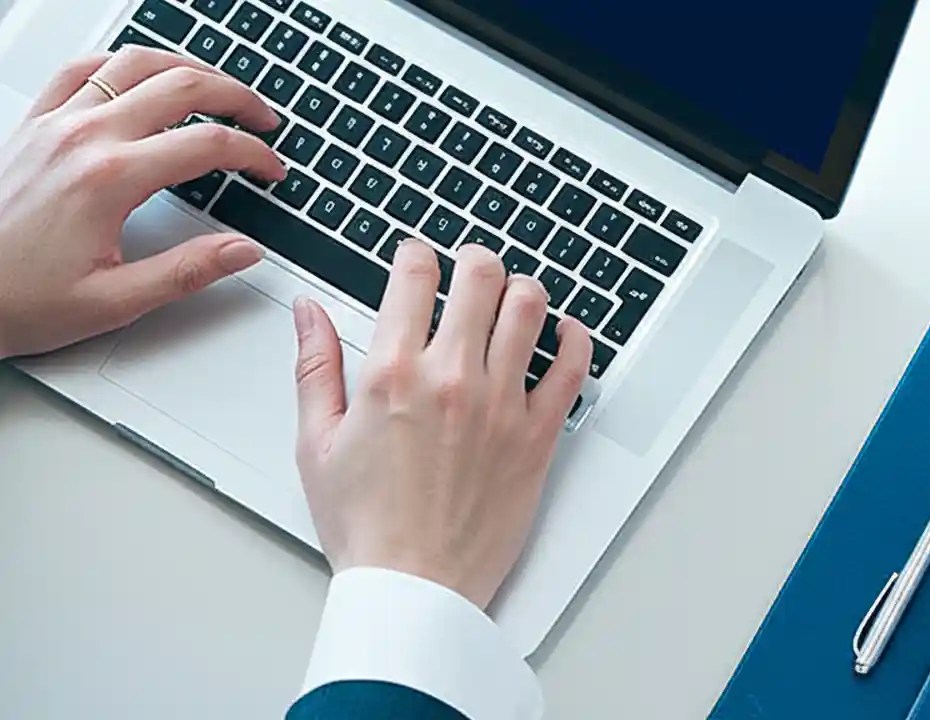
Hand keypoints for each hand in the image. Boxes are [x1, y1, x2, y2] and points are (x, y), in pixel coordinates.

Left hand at [0, 48, 285, 358]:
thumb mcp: (115, 300)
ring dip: (188, 68)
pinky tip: (142, 76)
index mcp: (109, 179)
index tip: (271, 170)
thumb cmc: (19, 299)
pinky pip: (83, 69)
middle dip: (237, 98)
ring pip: (136, 63)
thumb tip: (244, 251)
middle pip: (181, 86)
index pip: (207, 145)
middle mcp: (83, 138)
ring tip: (217, 88)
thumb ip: (189, 271)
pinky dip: (123, 63)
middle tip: (263, 120)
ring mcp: (55, 123)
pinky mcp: (34, 124)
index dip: (254, 154)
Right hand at [293, 242, 591, 608]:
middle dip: (474, 260)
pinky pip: (572, 366)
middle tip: (471, 270)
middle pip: (481, 275)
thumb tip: (309, 312)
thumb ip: (315, 367)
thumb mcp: (316, 442)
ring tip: (511, 299)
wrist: (414, 587)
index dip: (416, 254)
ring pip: (530, 306)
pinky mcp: (538, 434)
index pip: (414, 274)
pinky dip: (575, 337)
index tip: (418, 260)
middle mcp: (452, 377)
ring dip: (521, 290)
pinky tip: (565, 333)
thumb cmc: (366, 524)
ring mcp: (501, 403)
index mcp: (392, 373)